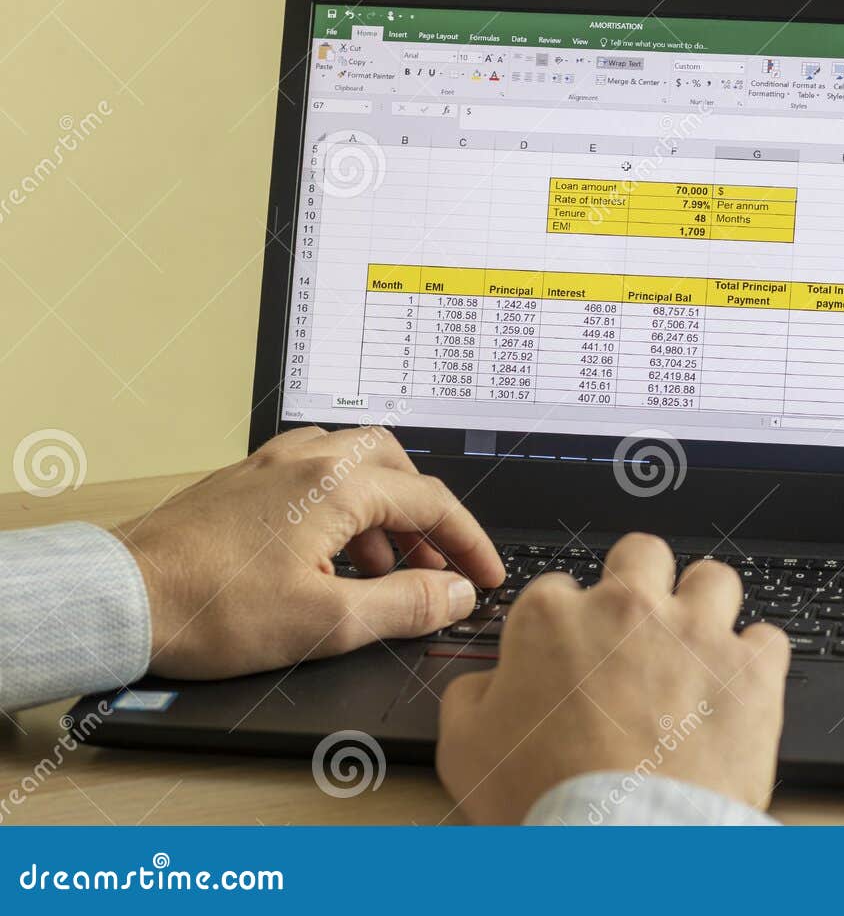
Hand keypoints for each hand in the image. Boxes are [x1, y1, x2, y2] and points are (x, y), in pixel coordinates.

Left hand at [117, 426, 504, 679]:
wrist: (119, 597)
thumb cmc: (209, 607)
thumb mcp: (326, 623)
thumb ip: (403, 605)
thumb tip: (454, 594)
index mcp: (337, 484)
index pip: (432, 502)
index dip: (469, 544)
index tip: (485, 576)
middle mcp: (308, 458)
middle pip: (399, 467)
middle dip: (428, 517)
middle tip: (438, 566)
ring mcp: (272, 464)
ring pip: (357, 464)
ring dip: (386, 511)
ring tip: (386, 569)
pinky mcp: (245, 480)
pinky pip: (317, 474)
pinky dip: (346, 506)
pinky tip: (333, 553)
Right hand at [437, 533, 788, 822]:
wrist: (621, 845)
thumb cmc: (545, 800)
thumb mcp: (466, 750)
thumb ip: (471, 698)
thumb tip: (484, 685)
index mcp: (553, 620)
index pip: (557, 587)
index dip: (565, 621)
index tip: (573, 650)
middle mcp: (627, 610)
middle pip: (641, 554)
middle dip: (641, 580)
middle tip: (640, 623)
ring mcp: (695, 635)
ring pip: (713, 578)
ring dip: (706, 606)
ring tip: (700, 642)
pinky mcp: (749, 672)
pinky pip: (769, 638)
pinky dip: (757, 661)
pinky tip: (742, 684)